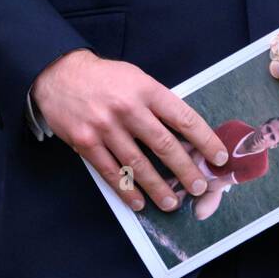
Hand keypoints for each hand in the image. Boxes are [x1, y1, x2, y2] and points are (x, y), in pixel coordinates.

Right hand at [31, 49, 228, 211]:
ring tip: (172, 203)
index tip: (218, 157)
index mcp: (146, 90)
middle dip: (185, 170)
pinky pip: (111, 172)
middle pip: (164, 144)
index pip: (183, 117)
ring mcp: (106, 127)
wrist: (60, 74)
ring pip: (138, 164)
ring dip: (157, 187)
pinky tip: (139, 203)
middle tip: (199, 187)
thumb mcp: (137, 79)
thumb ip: (157, 103)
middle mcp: (128, 108)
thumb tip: (184, 134)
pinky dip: (126, 190)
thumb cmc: (105, 78)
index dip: (205, 140)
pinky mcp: (86, 142)